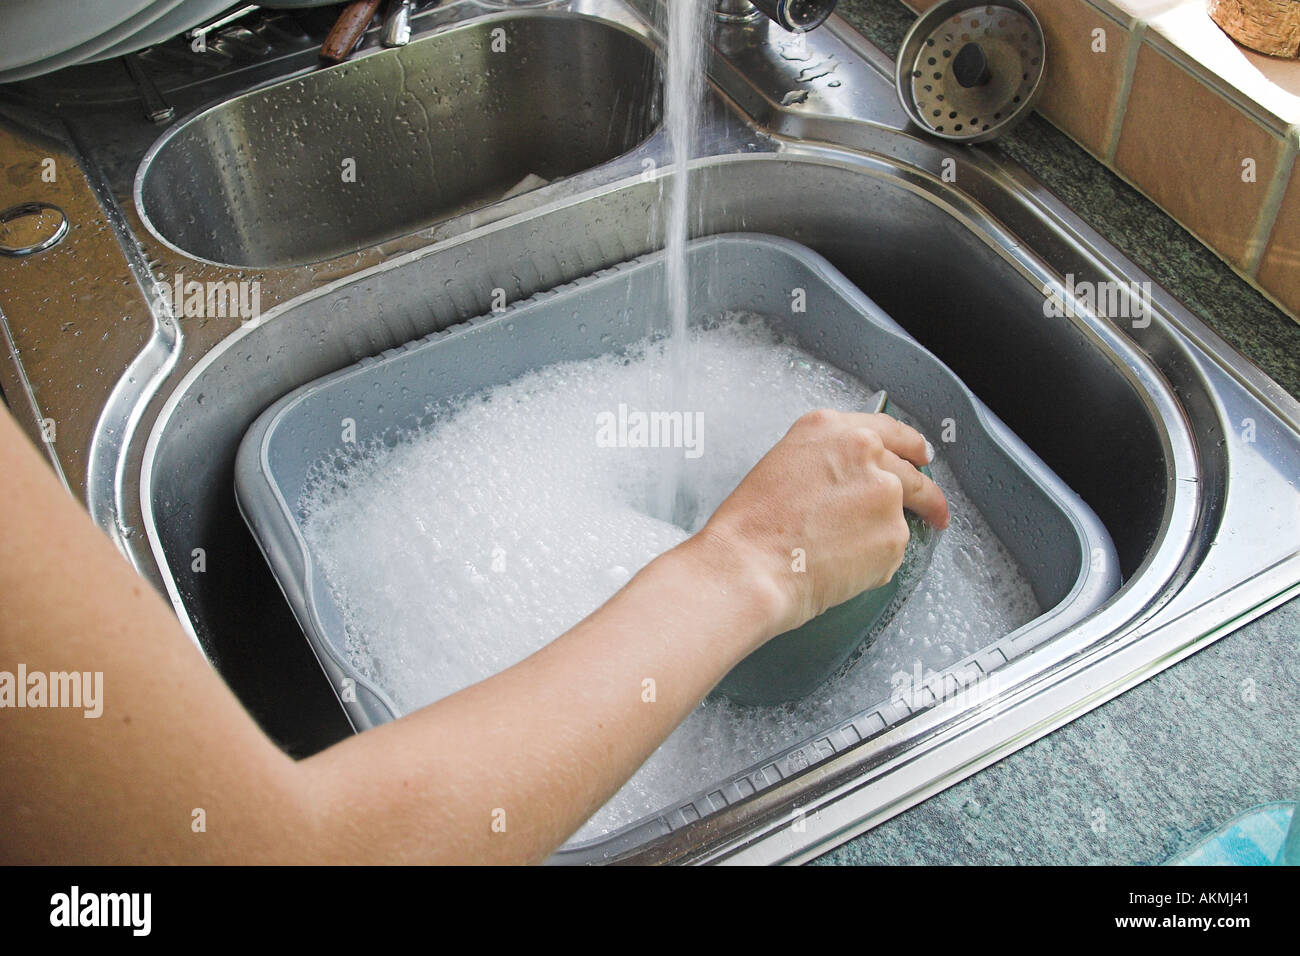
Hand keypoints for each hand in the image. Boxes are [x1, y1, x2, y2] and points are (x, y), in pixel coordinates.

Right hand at [695, 408, 949, 640]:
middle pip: (912, 474)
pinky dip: (874, 563)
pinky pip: (892, 551)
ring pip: (900, 517)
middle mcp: (867, 454)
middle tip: (930, 512)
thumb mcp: (784, 466)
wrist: (751, 566)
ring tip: (845, 557)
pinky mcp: (894, 536)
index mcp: (834, 430)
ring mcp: (886, 495)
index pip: (891, 431)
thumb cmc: (753, 526)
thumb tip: (852, 482)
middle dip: (926, 496)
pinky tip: (839, 568)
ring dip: (882, 536)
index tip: (921, 458)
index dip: (911, 447)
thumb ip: (828, 462)